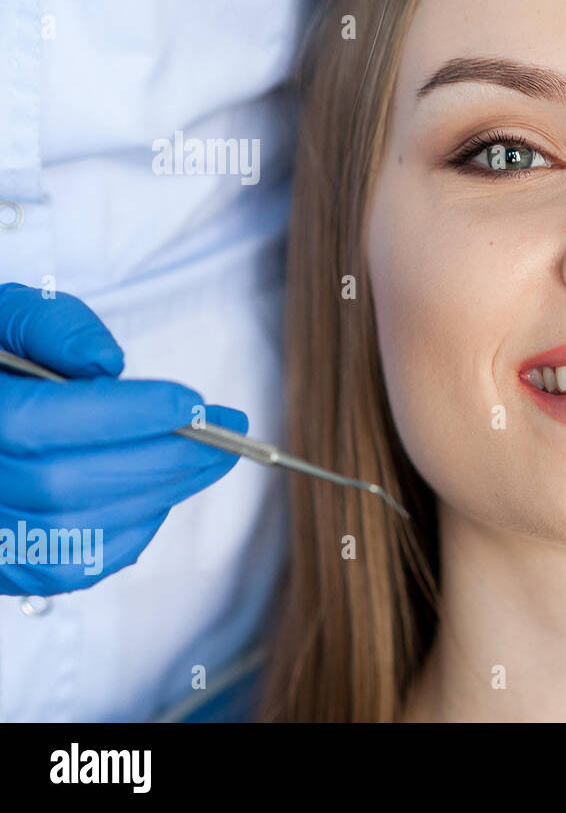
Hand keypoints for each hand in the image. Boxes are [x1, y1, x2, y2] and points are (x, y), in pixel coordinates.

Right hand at [0, 283, 247, 595]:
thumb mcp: (9, 315)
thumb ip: (53, 327)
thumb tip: (108, 364)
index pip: (36, 425)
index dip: (122, 416)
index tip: (192, 403)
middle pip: (63, 486)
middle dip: (160, 459)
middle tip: (228, 433)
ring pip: (75, 532)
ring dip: (157, 494)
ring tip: (208, 457)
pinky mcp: (8, 566)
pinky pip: (76, 565)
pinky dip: (132, 529)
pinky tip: (160, 491)